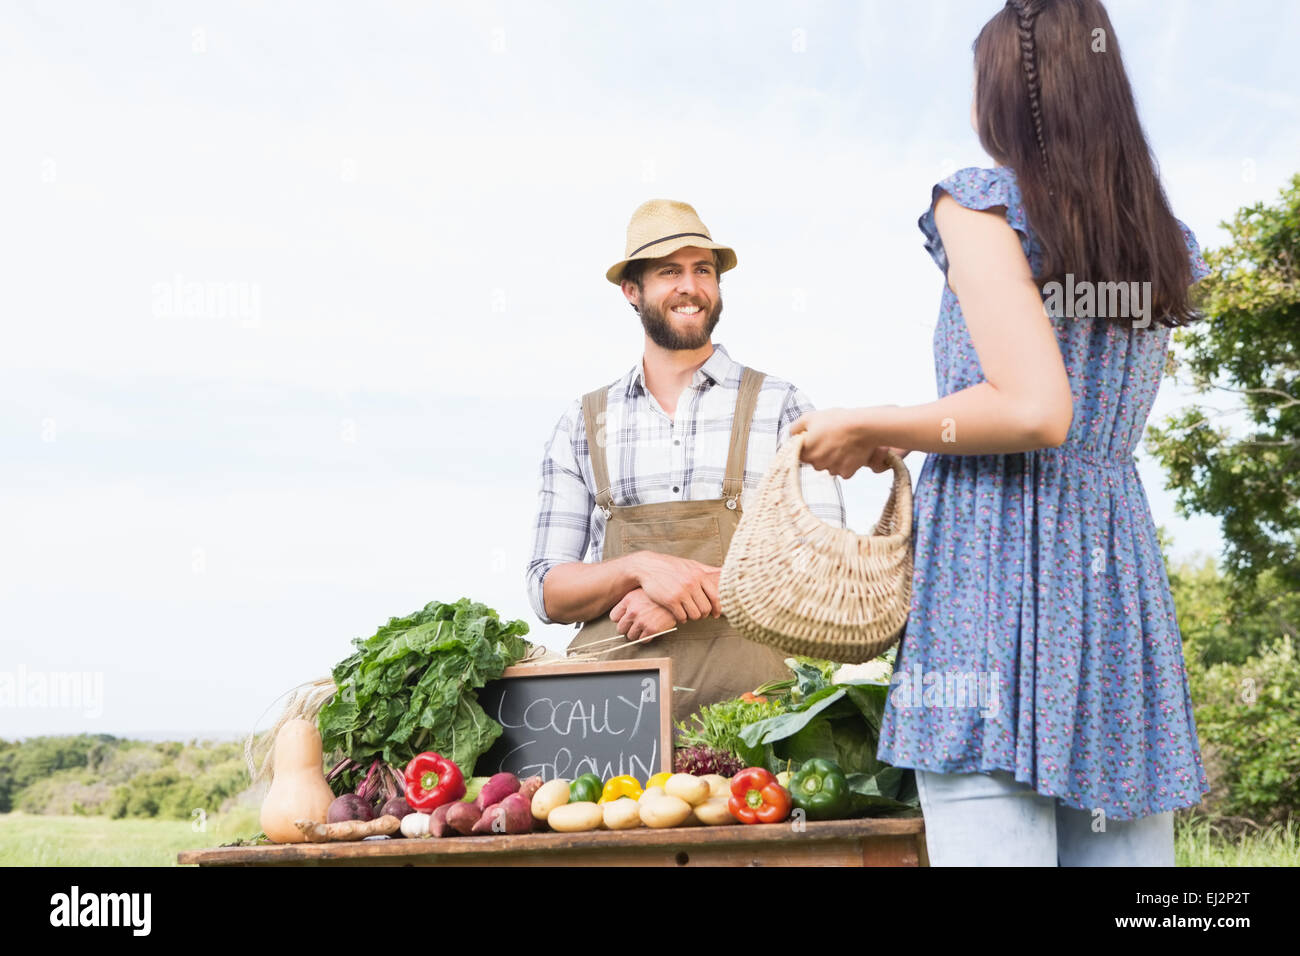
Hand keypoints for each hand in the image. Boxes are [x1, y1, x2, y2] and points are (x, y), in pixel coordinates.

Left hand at [609, 587, 677, 640]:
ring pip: (631, 636)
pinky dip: (646, 638)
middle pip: (620, 629)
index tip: (625, 620)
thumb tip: (623, 613)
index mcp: (629, 600)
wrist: (677, 595)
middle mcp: (633, 611)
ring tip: (644, 628)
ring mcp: (642, 621)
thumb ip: (630, 601)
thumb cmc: (660, 593)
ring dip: (636, 635)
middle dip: (627, 629)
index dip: (620, 620)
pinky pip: (643, 640)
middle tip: (634, 626)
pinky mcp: (652, 629)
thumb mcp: (641, 591)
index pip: (613, 617)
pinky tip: (651, 631)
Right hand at [632, 552, 722, 622]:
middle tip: (698, 614)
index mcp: (699, 574)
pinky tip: (679, 614)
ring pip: (695, 615)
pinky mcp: (670, 600)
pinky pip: (682, 617)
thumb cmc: (671, 566)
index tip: (716, 614)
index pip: (716, 596)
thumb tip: (724, 571)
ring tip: (688, 614)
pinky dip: (682, 619)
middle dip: (703, 614)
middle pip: (706, 608)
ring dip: (692, 617)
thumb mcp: (691, 564)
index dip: (718, 608)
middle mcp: (692, 583)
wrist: (647, 566)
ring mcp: (681, 592)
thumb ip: (707, 570)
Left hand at [789, 408, 908, 477]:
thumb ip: (796, 427)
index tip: (816, 439)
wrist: (863, 427)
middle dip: (820, 452)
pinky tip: (849, 452)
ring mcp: (832, 469)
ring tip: (842, 444)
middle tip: (831, 439)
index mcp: (806, 452)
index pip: (800, 455)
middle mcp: (817, 464)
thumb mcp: (810, 417)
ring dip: (833, 458)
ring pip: (829, 466)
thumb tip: (792, 434)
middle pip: (815, 461)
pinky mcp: (846, 473)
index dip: (808, 446)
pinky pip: (842, 470)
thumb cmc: (837, 421)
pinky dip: (845, 463)